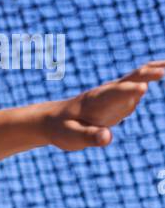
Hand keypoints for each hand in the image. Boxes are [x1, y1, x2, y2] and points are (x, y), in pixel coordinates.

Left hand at [46, 60, 164, 150]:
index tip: (143, 89)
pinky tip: (161, 72)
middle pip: (130, 78)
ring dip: (154, 70)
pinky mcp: (118, 99)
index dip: (127, 91)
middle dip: (147, 73)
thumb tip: (108, 138)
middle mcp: (107, 93)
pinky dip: (151, 77)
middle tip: (164, 69)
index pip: (114, 94)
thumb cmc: (62, 129)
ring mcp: (114, 94)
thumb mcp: (71, 137)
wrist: (54, 119)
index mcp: (96, 101)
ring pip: (136, 77)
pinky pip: (136, 86)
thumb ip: (89, 137)